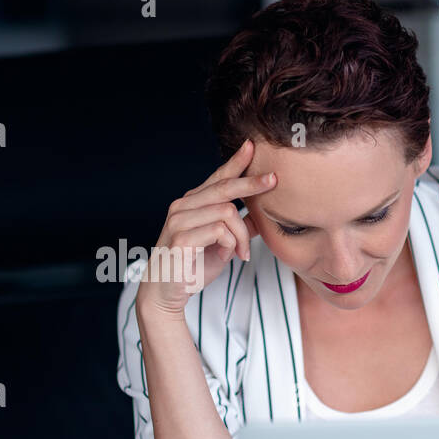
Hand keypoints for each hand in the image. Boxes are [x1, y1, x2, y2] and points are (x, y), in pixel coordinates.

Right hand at [134, 139, 274, 318]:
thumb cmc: (190, 268)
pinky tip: (233, 256)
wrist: (165, 292)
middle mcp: (182, 207)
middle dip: (251, 183)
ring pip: (226, 212)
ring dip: (242, 234)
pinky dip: (233, 243)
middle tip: (274, 179)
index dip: (235, 162)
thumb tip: (258, 217)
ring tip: (243, 252)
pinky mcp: (181, 238)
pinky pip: (220, 231)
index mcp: (191, 204)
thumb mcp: (219, 245)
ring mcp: (179, 221)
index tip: (251, 146)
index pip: (216, 178)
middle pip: (223, 187)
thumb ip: (235, 228)